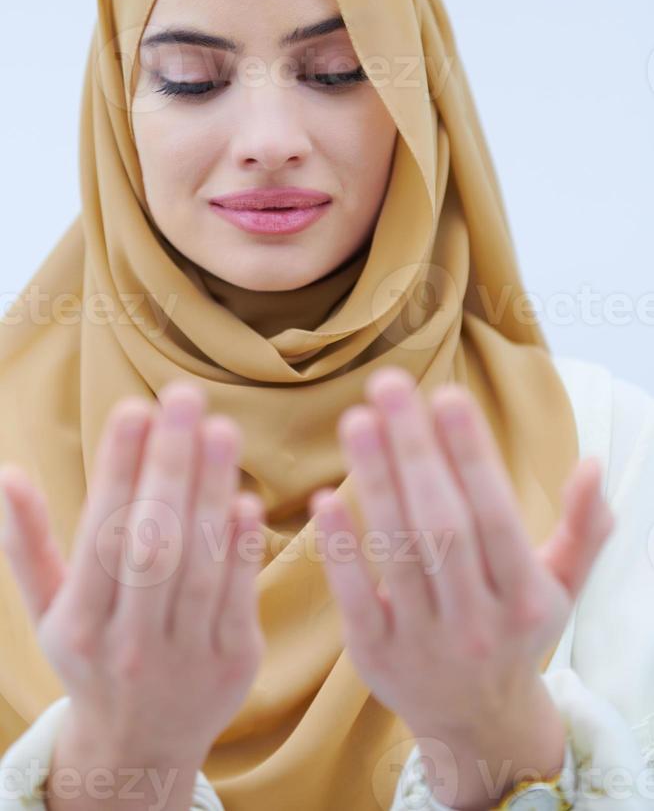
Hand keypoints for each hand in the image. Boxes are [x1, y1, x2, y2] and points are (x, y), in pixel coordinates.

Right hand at [0, 380, 264, 766]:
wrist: (140, 746)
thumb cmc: (91, 657)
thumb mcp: (49, 610)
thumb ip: (29, 543)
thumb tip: (9, 474)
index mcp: (80, 624)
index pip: (101, 533)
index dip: (119, 468)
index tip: (134, 408)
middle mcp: (128, 643)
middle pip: (153, 543)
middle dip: (170, 464)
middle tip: (185, 397)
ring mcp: (183, 656)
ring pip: (199, 565)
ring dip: (213, 493)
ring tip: (222, 430)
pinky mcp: (234, 664)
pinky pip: (239, 599)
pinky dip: (241, 549)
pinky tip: (245, 498)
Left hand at [310, 366, 613, 758]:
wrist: (478, 722)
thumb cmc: (517, 630)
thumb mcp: (562, 584)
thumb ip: (584, 527)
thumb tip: (592, 465)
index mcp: (525, 598)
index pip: (496, 516)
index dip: (471, 455)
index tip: (447, 396)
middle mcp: (477, 622)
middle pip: (443, 525)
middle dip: (414, 450)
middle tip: (388, 384)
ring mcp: (424, 641)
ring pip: (398, 551)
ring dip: (374, 481)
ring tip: (357, 420)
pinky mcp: (375, 655)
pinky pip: (355, 596)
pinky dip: (338, 548)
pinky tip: (323, 497)